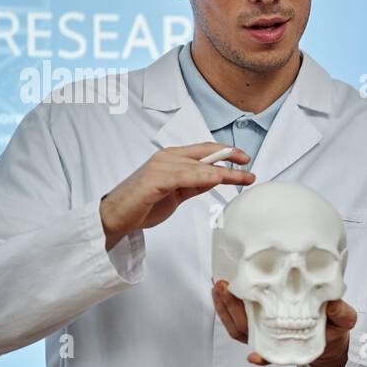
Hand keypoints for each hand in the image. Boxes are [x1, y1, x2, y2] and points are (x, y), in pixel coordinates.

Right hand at [100, 144, 253, 250]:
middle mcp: (166, 158)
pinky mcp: (154, 180)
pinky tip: (217, 179)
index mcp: (172, 158)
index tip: (244, 158)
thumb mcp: (178, 193)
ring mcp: (160, 167)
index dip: (226, 152)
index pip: (205, 150)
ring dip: (223, 172)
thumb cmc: (144, 204)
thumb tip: (217, 177)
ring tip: (242, 177)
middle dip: (230, 159)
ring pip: (198, 166)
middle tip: (250, 167)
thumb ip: (195, 184)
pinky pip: (183, 177)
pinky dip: (202, 177)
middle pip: (205, 155)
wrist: (116, 216)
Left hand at [212, 280, 358, 366]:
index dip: (238, 316)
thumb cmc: (333, 331)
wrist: (332, 342)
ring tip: (217, 284)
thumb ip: (341, 314)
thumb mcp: (344, 322)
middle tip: (220, 284)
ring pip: (237, 323)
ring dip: (224, 305)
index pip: (255, 331)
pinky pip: (241, 318)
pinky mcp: (265, 321)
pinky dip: (230, 306)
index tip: (230, 298)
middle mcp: (271, 336)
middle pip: (240, 325)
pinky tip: (224, 289)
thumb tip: (332, 304)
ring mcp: (265, 330)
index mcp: (285, 338)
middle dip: (226, 306)